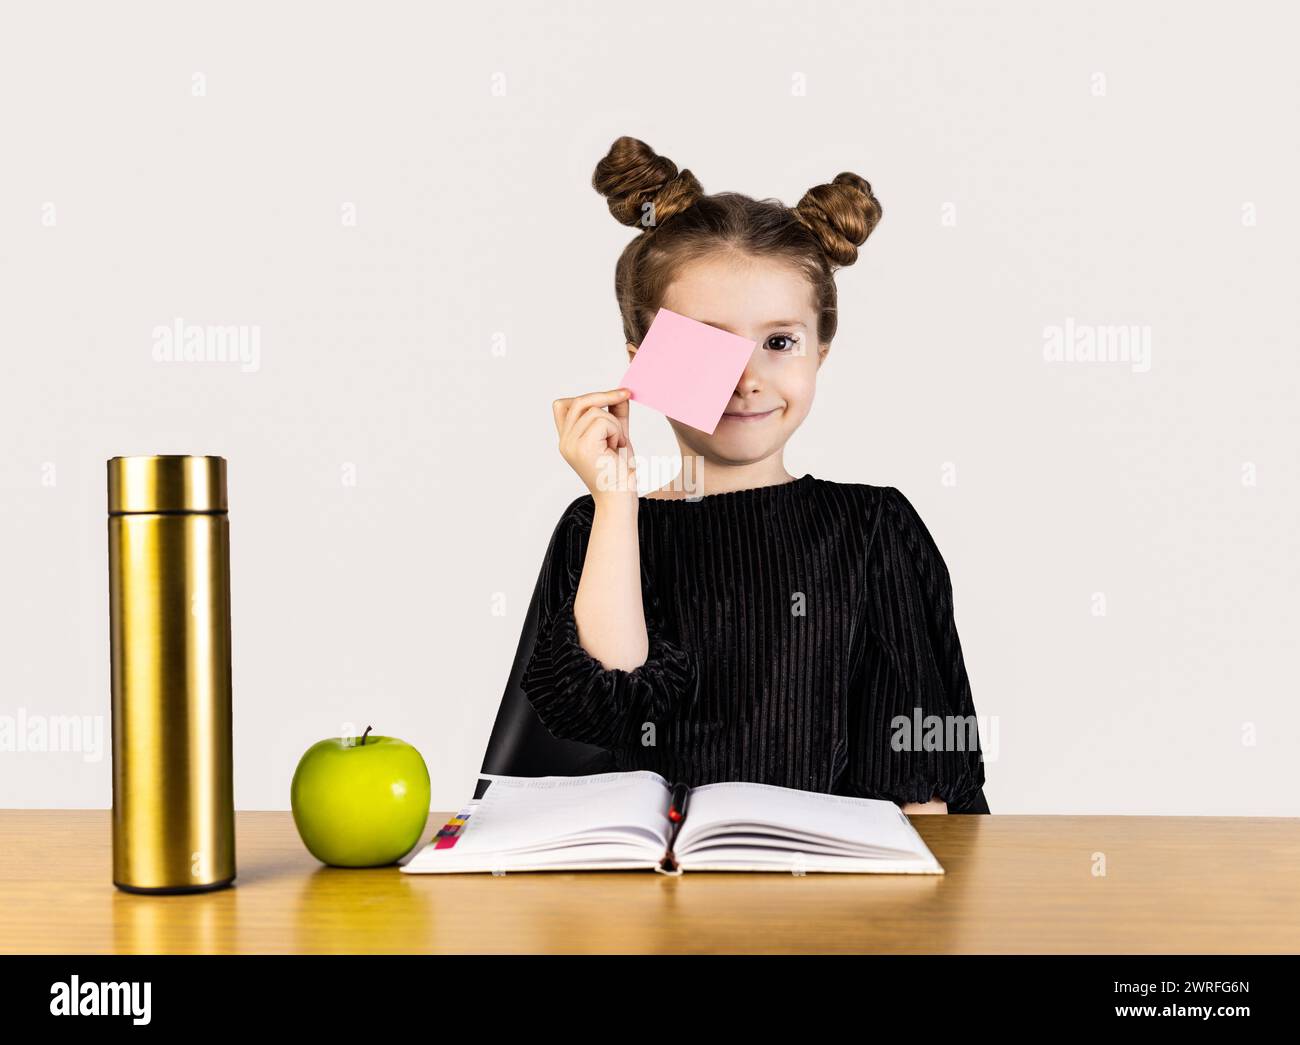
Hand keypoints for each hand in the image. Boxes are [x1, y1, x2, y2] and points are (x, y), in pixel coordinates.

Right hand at [551, 388, 637, 504]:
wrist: (620, 496)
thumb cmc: (619, 471)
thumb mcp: (617, 436)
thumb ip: (616, 415)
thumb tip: (621, 393)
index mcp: (568, 439)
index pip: (563, 406)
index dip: (587, 397)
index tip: (613, 396)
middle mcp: (565, 441)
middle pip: (579, 402)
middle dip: (605, 396)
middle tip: (626, 394)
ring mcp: (571, 444)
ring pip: (595, 411)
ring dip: (614, 423)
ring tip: (617, 443)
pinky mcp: (583, 446)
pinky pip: (603, 420)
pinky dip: (616, 431)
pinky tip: (617, 447)